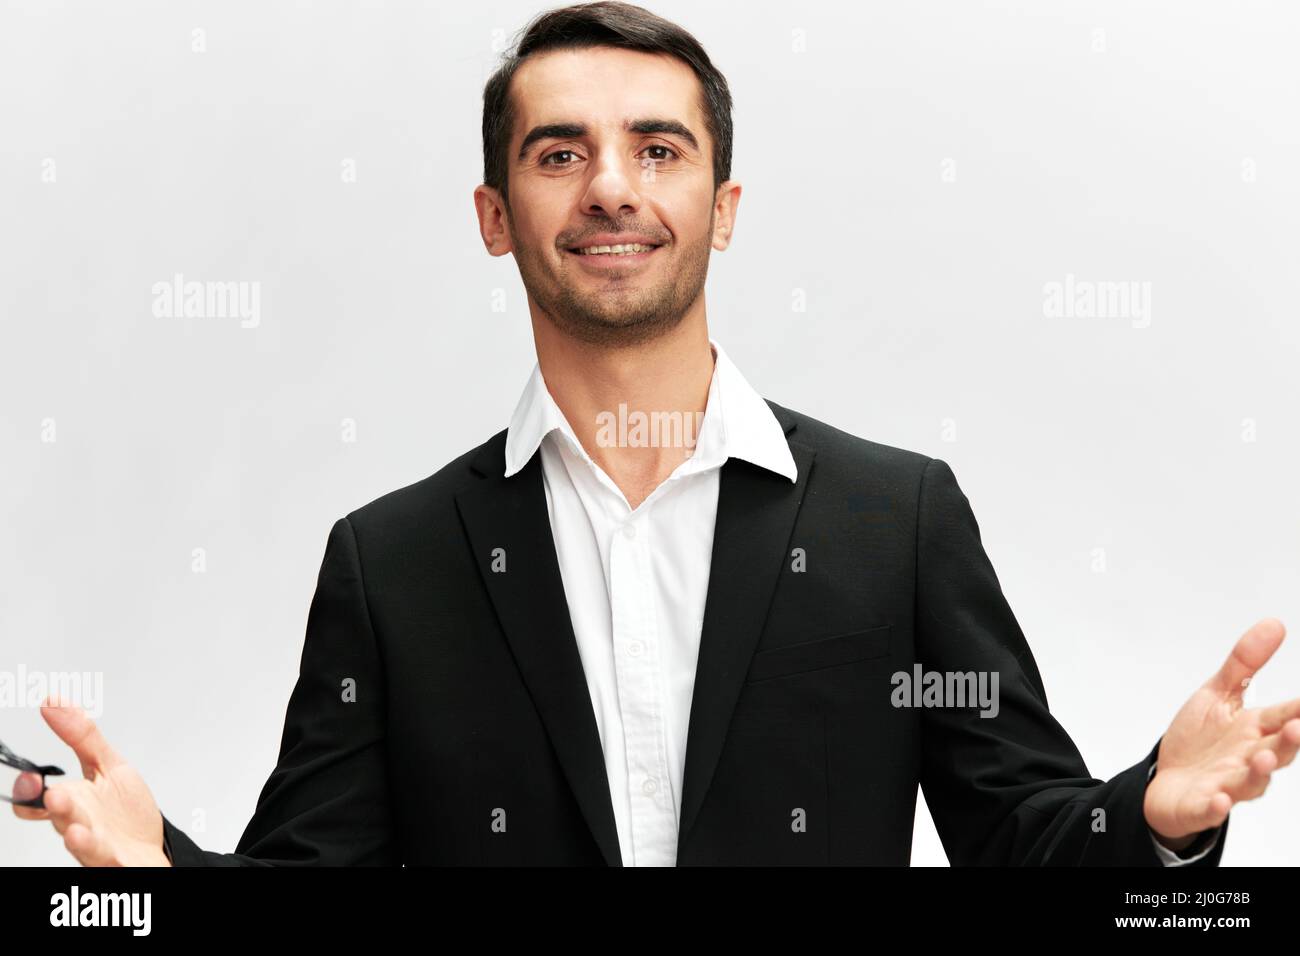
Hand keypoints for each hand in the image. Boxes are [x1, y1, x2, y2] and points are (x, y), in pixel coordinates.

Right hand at [10, 694, 170, 865]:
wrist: (151, 848)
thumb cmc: (126, 811)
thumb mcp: (109, 765)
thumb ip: (82, 736)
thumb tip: (54, 702)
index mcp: (73, 801)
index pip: (36, 800)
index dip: (29, 791)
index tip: (33, 778)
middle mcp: (78, 823)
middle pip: (59, 816)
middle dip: (54, 806)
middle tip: (52, 794)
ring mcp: (95, 842)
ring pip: (79, 839)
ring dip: (73, 832)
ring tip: (73, 826)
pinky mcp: (115, 858)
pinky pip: (100, 856)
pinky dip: (93, 849)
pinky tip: (86, 838)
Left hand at [1144, 618, 1299, 845]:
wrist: (1165, 781)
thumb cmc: (1198, 740)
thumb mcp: (1218, 695)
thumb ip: (1245, 663)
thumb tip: (1275, 623)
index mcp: (1255, 730)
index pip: (1288, 716)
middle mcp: (1249, 758)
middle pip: (1278, 752)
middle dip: (1290, 742)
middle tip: (1297, 727)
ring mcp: (1229, 783)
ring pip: (1251, 782)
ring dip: (1259, 773)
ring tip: (1261, 760)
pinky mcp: (1203, 804)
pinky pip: (1211, 809)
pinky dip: (1216, 807)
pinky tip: (1219, 800)